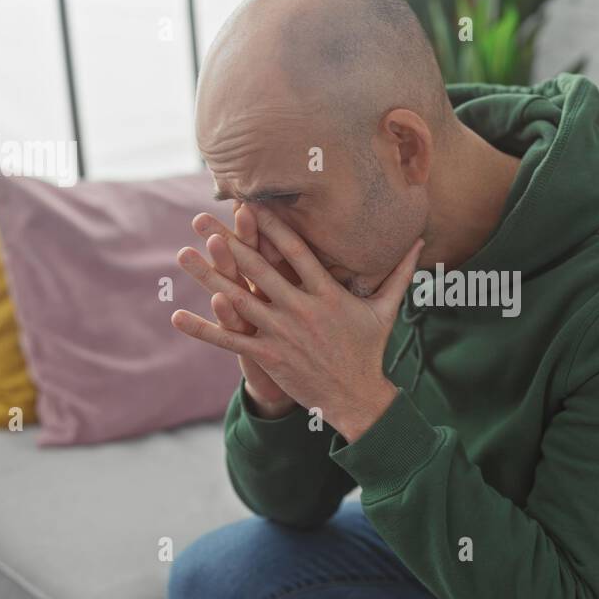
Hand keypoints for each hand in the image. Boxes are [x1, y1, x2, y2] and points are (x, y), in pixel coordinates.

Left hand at [177, 206, 423, 441]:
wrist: (357, 396)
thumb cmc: (369, 349)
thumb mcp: (386, 309)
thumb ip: (399, 273)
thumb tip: (421, 243)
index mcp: (326, 292)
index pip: (294, 250)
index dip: (270, 224)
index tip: (250, 203)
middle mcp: (301, 308)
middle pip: (258, 268)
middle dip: (228, 241)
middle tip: (201, 218)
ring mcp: (282, 332)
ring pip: (237, 298)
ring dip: (207, 276)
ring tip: (182, 254)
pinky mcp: (269, 355)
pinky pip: (230, 340)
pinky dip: (203, 329)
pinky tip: (178, 316)